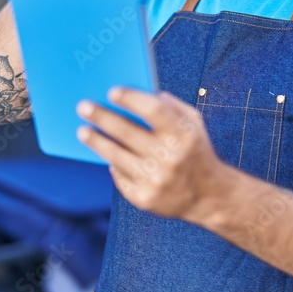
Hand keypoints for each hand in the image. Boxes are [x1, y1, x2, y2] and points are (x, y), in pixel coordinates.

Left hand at [76, 87, 229, 222]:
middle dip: (102, 117)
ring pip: (116, 156)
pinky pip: (120, 177)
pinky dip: (113, 165)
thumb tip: (140, 93)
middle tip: (83, 106)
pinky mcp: (145, 199)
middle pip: (127, 132)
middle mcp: (170, 157)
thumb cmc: (197, 151)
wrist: (210, 196)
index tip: (112, 91)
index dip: (131, 99)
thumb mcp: (194, 124)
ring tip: (83, 131)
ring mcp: (156, 180)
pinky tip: (108, 157)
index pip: (153, 111)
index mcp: (184, 134)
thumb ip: (171, 106)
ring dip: (97, 141)